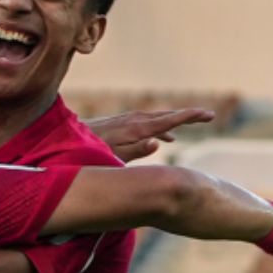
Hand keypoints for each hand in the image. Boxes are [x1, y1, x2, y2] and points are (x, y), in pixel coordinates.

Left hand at [86, 107, 215, 161]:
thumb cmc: (89, 154)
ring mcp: (127, 120)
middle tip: (209, 115)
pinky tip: (166, 139)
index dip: (189, 117)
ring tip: (193, 122)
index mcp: (136, 129)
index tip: (207, 114)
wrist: (64, 139)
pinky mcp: (121, 123)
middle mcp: (133, 121)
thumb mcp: (112, 157)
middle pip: (166, 116)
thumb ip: (136, 151)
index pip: (168, 121)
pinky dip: (161, 128)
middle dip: (187, 116)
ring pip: (157, 119)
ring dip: (175, 120)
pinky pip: (148, 123)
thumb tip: (160, 143)